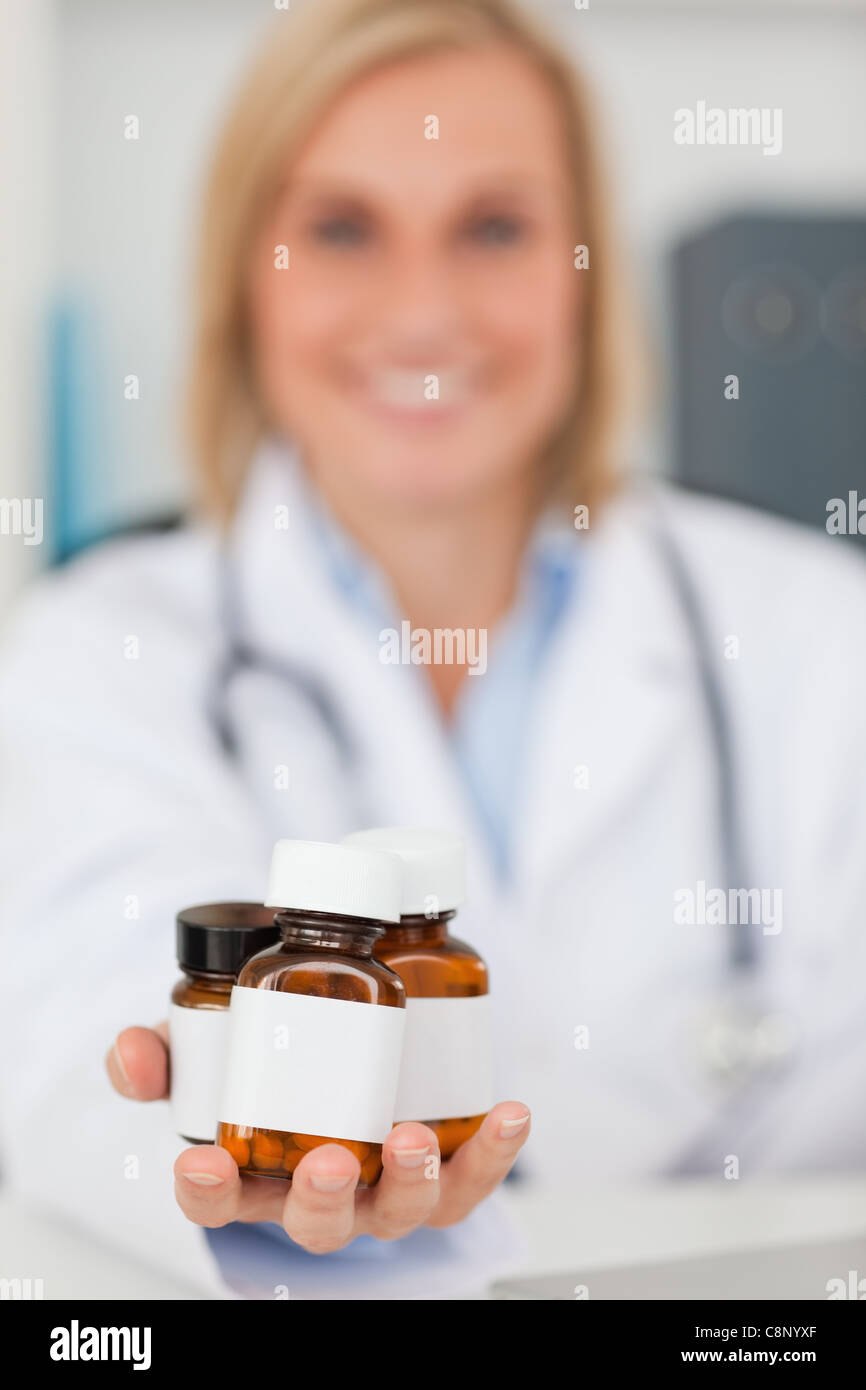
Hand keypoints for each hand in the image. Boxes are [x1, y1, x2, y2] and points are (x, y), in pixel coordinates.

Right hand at [107, 1025, 529, 1252]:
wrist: (346, 1035)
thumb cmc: (272, 1059)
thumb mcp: (206, 1047)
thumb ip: (162, 1048)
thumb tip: (131, 1051)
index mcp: (255, 1172)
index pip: (219, 1199)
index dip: (205, 1189)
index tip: (197, 1159)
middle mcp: (321, 1190)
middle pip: (318, 1223)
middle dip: (321, 1198)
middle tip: (324, 1162)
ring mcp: (385, 1186)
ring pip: (401, 1211)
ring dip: (411, 1181)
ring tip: (412, 1137)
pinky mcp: (444, 1169)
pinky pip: (473, 1178)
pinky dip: (494, 1151)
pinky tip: (511, 1113)